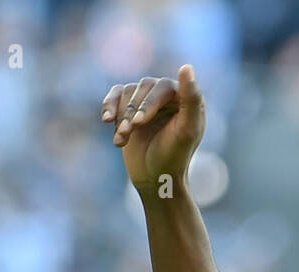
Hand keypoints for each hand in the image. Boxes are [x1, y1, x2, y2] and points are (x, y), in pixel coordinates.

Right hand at [101, 64, 205, 189]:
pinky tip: (106, 120)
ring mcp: (148, 99)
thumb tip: (187, 66)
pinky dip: (109, 107)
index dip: (150, 103)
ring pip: (128, 93)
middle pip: (143, 88)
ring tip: (121, 139)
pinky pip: (115, 95)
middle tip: (129, 132)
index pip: (163, 87)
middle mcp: (168, 95)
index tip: (140, 123)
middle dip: (133, 112)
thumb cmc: (174, 157)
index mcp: (186, 98)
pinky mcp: (130, 106)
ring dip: (121, 116)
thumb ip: (192, 100)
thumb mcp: (187, 131)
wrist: (155, 178)